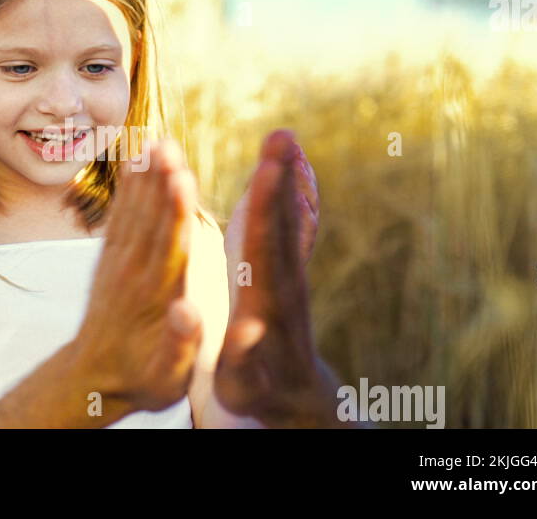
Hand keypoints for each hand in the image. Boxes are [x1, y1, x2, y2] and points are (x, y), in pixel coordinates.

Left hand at [74, 139, 202, 413]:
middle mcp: (135, 274)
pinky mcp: (111, 259)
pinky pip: (120, 218)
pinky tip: (135, 161)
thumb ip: (179, 345)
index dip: (176, 212)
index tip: (181, 180)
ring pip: (134, 213)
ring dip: (144, 177)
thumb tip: (188, 311)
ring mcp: (119, 264)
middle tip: (168, 144)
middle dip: (160, 182)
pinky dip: (128, 189)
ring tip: (154, 141)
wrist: (91, 380)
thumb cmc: (142, 380)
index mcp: (156, 299)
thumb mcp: (166, 378)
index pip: (169, 248)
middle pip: (151, 221)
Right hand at [214, 130, 340, 427]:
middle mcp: (285, 284)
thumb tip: (246, 332)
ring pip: (289, 219)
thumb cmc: (258, 395)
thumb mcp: (243, 387)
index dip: (266, 210)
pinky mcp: (290, 272)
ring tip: (283, 138)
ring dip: (286, 178)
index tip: (269, 170)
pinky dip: (289, 193)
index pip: (265, 249)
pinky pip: (289, 224)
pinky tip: (287, 165)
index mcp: (266, 306)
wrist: (294, 400)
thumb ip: (242, 361)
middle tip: (280, 136)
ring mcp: (291, 276)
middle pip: (282, 225)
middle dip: (280, 180)